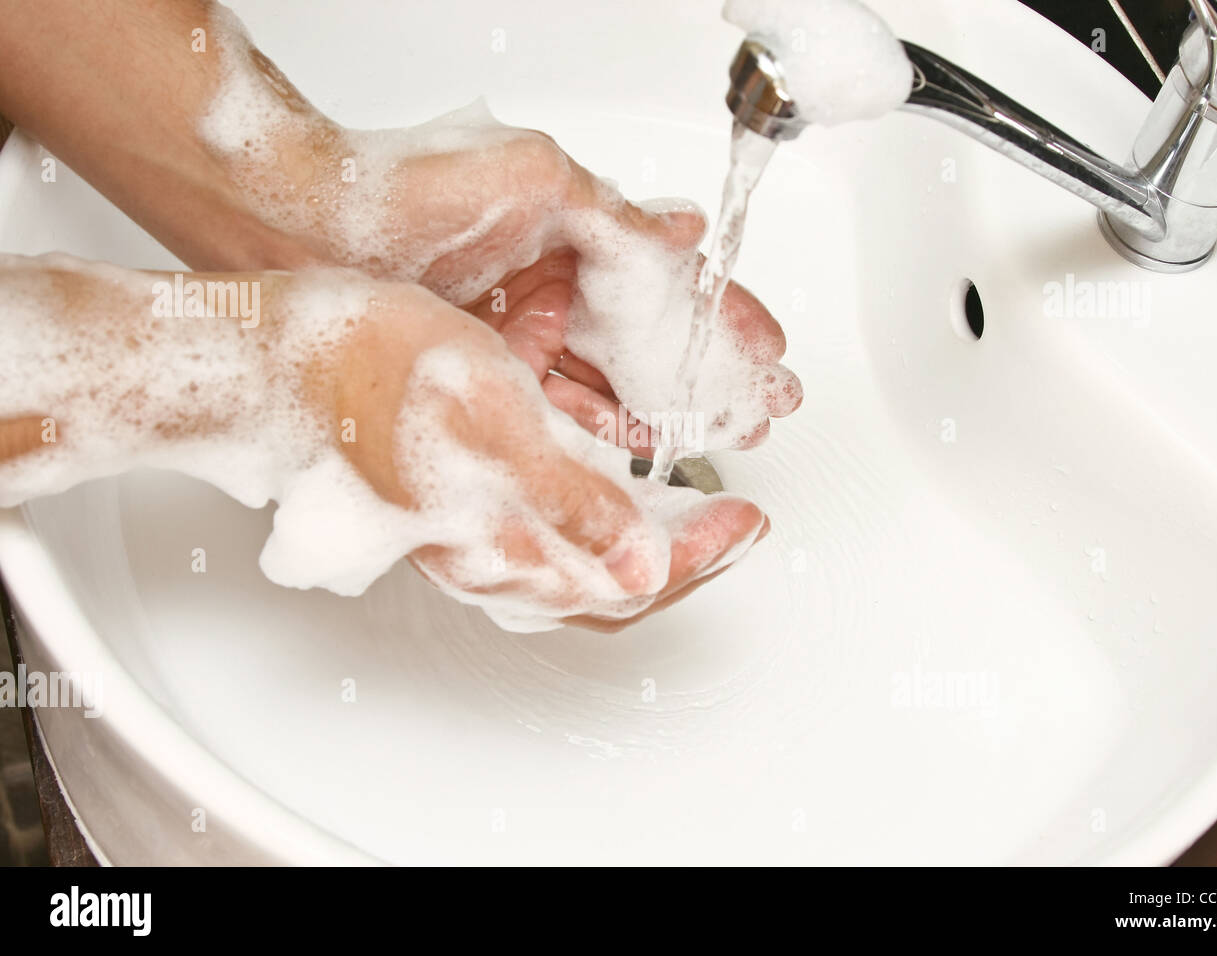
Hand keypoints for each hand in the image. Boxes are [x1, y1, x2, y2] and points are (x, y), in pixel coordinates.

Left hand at [205, 72, 801, 451]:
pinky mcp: (485, 382)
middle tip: (763, 406)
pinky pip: (558, 419)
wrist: (292, 231)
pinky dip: (605, 438)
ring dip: (669, 415)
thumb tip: (686, 233)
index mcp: (572, 244)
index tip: (768, 350)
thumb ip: (615, 216)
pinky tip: (646, 457)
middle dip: (711, 379)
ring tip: (724, 438)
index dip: (721, 320)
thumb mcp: (533, 181)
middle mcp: (550, 298)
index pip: (666, 289)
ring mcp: (519, 343)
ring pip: (610, 391)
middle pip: (648, 350)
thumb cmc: (403, 190)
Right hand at [325, 280, 769, 630]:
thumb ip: (575, 508)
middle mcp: (489, 555)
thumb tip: (644, 567)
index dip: (701, 552)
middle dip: (682, 554)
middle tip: (733, 522)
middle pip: (610, 582)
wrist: (278, 364)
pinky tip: (607, 466)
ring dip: (644, 534)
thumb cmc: (372, 381)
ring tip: (689, 502)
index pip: (630, 579)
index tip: (747, 518)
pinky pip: (542, 521)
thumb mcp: (497, 432)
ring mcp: (468, 532)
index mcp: (505, 546)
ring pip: (581, 557)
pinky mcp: (453, 499)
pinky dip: (592, 503)